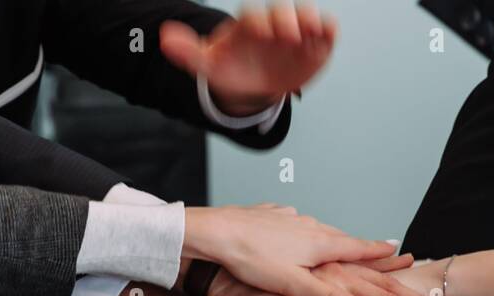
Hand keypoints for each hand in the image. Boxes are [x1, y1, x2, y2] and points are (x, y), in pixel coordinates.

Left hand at [160, 3, 335, 113]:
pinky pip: (325, 31)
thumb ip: (189, 53)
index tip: (262, 32)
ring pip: (306, 16)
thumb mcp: (208, 65)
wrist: (254, 87)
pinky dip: (328, 31)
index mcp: (248, 25)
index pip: (254, 15)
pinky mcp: (314, 45)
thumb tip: (164, 39)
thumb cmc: (231, 70)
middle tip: (288, 35)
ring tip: (313, 32)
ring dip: (311, 21)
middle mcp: (273, 24)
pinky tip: (327, 37)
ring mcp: (296, 32)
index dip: (259, 20)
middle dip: (287, 19)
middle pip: (282, 11)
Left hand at [184, 205, 396, 295]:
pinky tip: (297, 232)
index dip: (382, 254)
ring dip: (335, 240)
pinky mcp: (271, 215)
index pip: (361, 249)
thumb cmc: (250, 260)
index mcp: (320, 244)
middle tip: (384, 249)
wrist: (213, 231)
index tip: (402, 252)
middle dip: (364, 248)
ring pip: (321, 231)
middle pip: (345, 240)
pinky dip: (306, 232)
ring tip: (343, 246)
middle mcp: (310, 226)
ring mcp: (290, 218)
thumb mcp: (294, 285)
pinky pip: (296, 224)